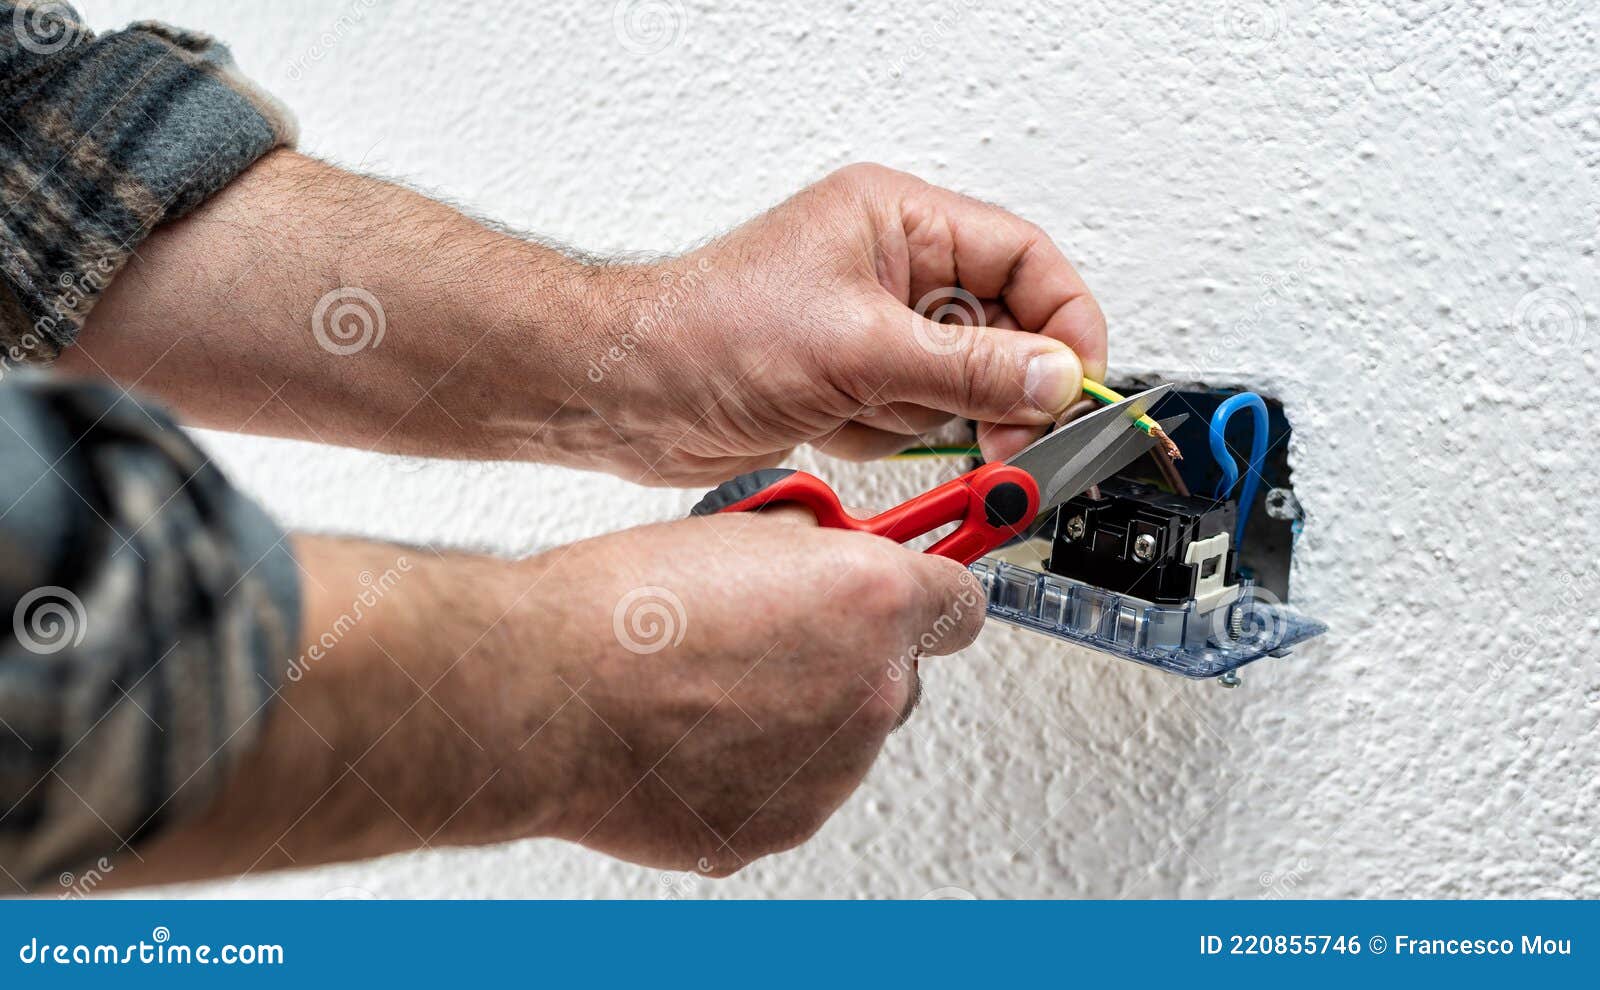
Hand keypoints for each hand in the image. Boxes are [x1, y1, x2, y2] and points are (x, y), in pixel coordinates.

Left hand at [67, 155, 1102, 481]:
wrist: (628, 393)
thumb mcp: (862, 349)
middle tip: (1008, 435)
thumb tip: (1058, 377)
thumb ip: (973, 367)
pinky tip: (838, 423)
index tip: (1077, 386)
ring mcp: (873, 327)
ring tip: (870, 412)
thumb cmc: (709, 333)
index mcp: (900, 222)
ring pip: (961, 382)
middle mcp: (893, 268)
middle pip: (1003, 328)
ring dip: (927, 414)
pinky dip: (888, 434)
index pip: (1024, 260)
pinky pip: (913, 416)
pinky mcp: (851, 379)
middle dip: (997, 385)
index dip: (1064, 323)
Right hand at [530, 512, 984, 873]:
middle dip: (854, 658)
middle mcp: (871, 690)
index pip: (961, 603)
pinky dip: (761, 770)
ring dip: (804, 715)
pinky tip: (698, 737)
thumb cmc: (621, 611)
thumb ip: (812, 550)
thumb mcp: (739, 531)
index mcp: (871, 601)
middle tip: (777, 642)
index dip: (929, 597)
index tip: (915, 599)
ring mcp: (833, 769)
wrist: (545, 694)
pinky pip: (796, 789)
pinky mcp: (785, 825)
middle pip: (902, 674)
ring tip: (713, 691)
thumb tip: (825, 556)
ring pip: (846, 737)